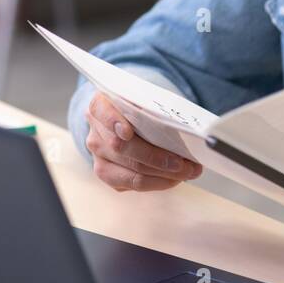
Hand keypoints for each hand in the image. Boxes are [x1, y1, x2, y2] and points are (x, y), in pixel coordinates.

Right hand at [84, 92, 202, 191]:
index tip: (127, 133)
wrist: (130, 117)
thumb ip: (153, 107)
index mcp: (100, 104)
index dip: (113, 121)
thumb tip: (181, 128)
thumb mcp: (145, 98)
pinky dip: (158, 182)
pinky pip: (133, 184)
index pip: (101, 110)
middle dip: (156, 158)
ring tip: (187, 172)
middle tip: (184, 162)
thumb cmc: (142, 106)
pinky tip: (175, 178)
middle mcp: (95, 132)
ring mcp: (98, 155)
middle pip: (121, 148)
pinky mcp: (107, 174)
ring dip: (163, 175)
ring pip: (130, 171)